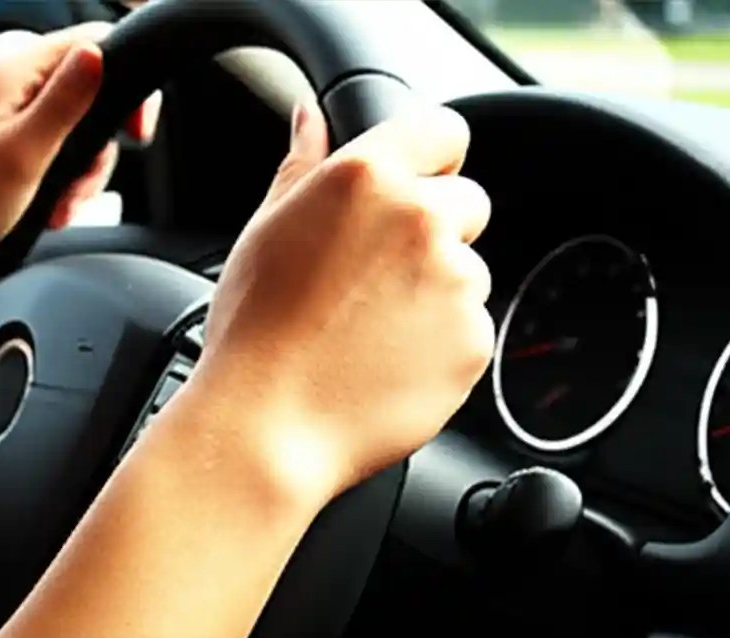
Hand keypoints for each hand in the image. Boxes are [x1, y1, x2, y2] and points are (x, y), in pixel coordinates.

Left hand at [0, 22, 158, 267]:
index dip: (125, 77)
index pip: (92, 42)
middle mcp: (23, 85)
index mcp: (18, 71)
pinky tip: (57, 207)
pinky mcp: (27, 142)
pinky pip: (72, 153)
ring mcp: (25, 114)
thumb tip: (97, 52)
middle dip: (103, 146)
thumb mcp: (26, 149)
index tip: (135, 130)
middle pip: (98, 93)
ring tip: (64, 204)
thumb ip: (65, 101)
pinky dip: (73, 184)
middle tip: (89, 179)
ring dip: (87, 175)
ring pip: (89, 132)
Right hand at [191, 98, 492, 506]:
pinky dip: (441, 344)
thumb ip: (302, 165)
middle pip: (468, 202)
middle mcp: (420, 220)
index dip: (432, 159)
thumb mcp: (265, 231)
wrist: (270, 426)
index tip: (418, 184)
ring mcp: (455, 282)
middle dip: (437, 230)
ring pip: (469, 271)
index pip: (444, 131)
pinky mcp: (474, 341)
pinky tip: (388, 361)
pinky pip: (470, 329)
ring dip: (437, 292)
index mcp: (366, 179)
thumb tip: (311, 119)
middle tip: (376, 276)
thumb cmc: (254, 332)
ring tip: (371, 329)